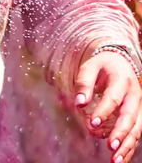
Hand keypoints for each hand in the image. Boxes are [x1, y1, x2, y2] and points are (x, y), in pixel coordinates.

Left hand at [73, 48, 141, 162]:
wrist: (120, 62)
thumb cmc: (102, 67)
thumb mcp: (90, 67)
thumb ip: (84, 83)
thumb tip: (79, 103)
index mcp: (122, 81)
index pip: (113, 98)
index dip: (103, 111)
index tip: (92, 123)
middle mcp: (135, 96)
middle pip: (130, 117)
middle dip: (120, 133)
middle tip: (110, 146)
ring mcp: (139, 107)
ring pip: (137, 129)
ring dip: (127, 145)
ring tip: (115, 160)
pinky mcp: (139, 116)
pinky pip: (137, 134)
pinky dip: (130, 147)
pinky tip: (120, 159)